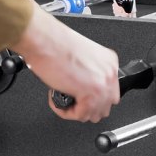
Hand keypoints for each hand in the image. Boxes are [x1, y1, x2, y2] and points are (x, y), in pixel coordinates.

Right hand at [11, 8, 119, 122]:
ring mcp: (103, 84)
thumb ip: (91, 72)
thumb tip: (86, 87)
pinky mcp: (91, 94)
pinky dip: (66, 112)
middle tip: (72, 99)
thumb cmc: (56, 44)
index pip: (109, 91)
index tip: (79, 94)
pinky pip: (81, 115)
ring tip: (63, 97)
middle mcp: (110, 72)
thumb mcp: (82, 57)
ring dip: (77, 110)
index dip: (92, 97)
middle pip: (105, 105)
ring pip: (94, 114)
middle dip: (87, 106)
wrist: (45, 40)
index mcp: (109, 61)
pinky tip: (57, 98)